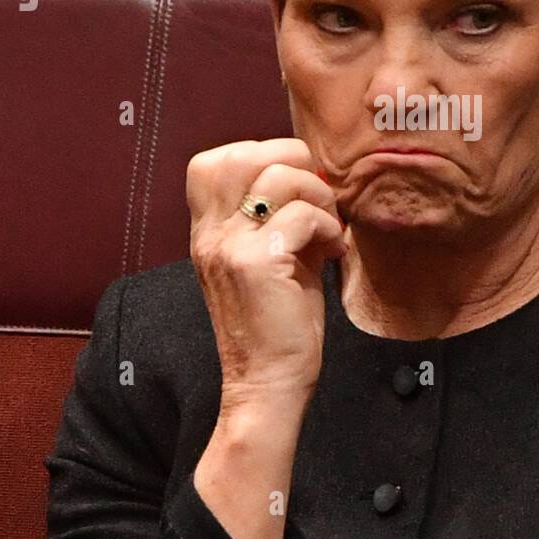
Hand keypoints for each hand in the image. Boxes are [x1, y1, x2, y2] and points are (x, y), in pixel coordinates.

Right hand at [186, 138, 344, 405]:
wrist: (266, 385)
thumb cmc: (278, 325)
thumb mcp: (269, 260)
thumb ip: (278, 218)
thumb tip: (315, 180)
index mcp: (208, 231)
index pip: (214, 161)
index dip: (263, 158)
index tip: (295, 193)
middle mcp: (210, 233)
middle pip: (241, 153)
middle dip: (292, 163)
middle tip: (316, 201)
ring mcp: (229, 246)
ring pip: (278, 177)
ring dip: (317, 196)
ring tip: (327, 229)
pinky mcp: (256, 264)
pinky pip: (302, 215)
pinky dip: (327, 227)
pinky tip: (331, 254)